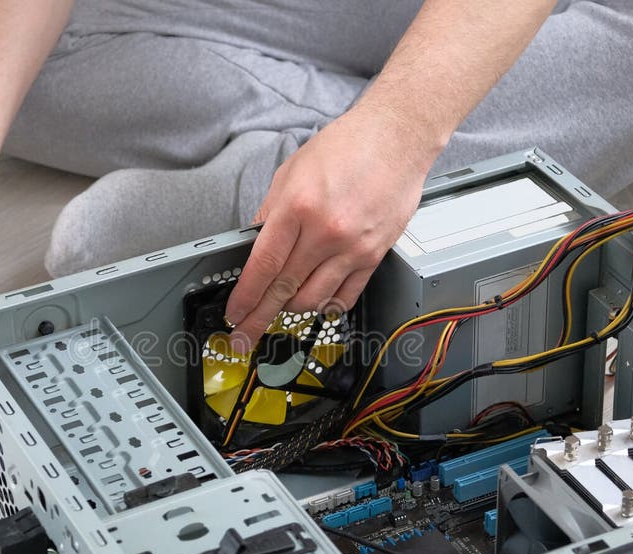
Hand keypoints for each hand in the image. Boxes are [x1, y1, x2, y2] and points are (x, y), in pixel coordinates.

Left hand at [225, 105, 431, 351]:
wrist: (397, 137)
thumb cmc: (347, 146)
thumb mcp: (291, 172)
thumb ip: (270, 213)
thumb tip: (255, 246)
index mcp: (297, 208)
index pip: (263, 266)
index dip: (245, 296)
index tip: (235, 313)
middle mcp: (325, 232)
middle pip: (284, 289)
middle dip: (259, 317)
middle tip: (244, 337)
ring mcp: (352, 247)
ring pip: (313, 298)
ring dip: (291, 309)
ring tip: (279, 310)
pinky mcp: (374, 255)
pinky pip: (346, 295)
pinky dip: (326, 305)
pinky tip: (315, 305)